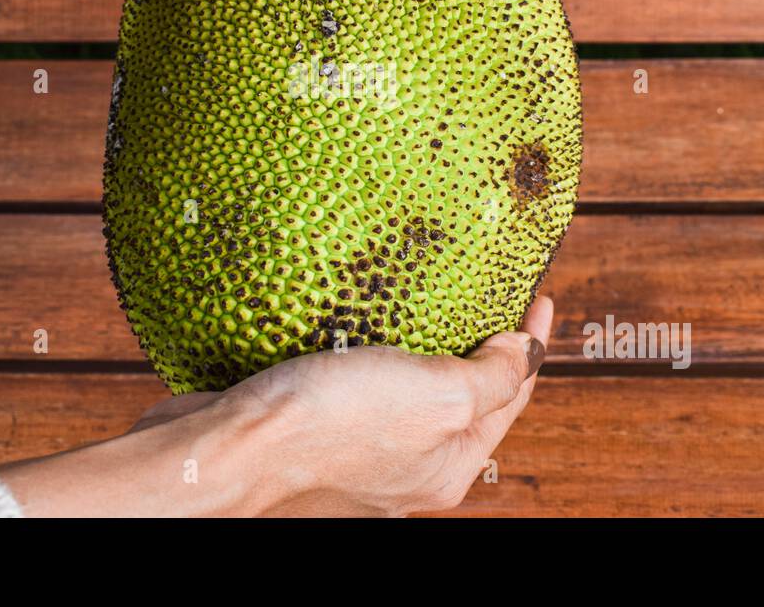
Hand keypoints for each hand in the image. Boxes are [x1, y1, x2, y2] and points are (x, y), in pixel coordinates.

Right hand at [0, 296, 552, 516]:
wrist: (225, 452)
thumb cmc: (329, 427)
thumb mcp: (437, 396)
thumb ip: (491, 376)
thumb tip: (525, 351)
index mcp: (447, 465)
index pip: (511, 397)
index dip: (532, 344)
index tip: (537, 296)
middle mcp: (407, 467)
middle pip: (465, 401)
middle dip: (484, 351)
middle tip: (494, 300)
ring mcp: (358, 453)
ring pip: (408, 394)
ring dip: (426, 350)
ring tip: (434, 305)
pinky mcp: (312, 430)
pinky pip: (357, 386)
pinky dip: (372, 354)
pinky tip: (362, 324)